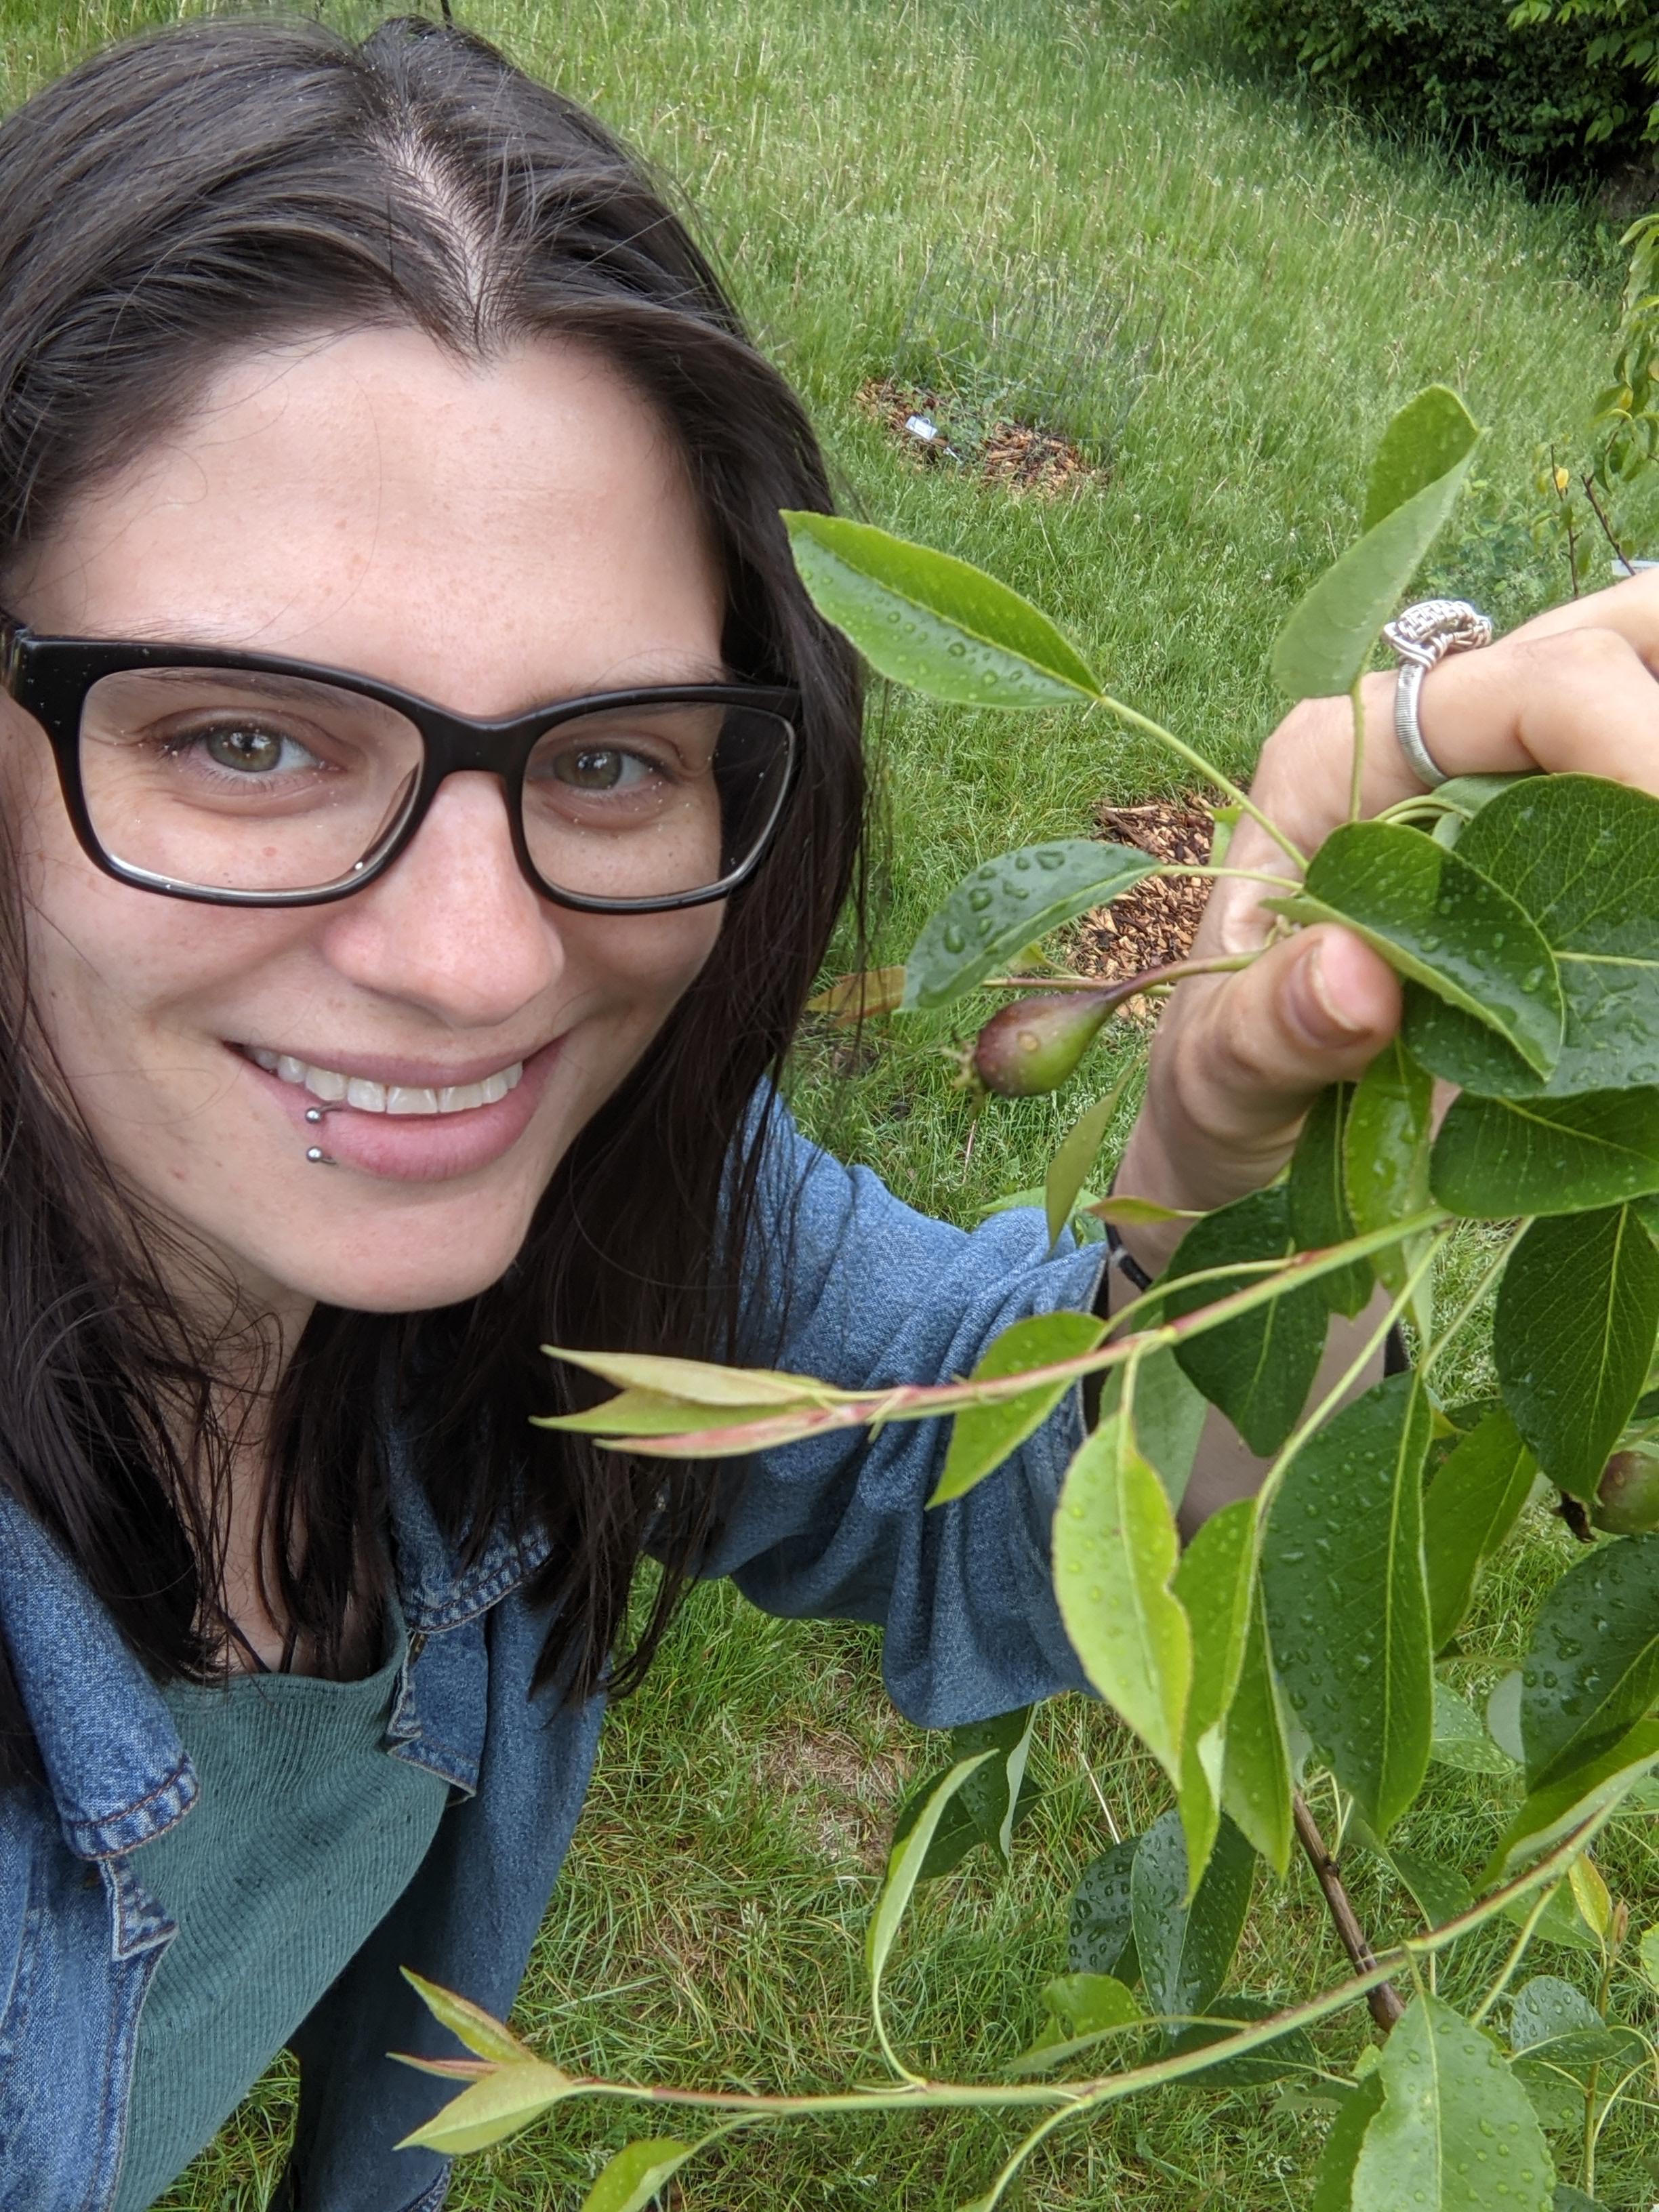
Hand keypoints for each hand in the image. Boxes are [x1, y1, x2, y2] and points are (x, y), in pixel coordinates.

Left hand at [1114, 570, 1658, 1271]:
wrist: (1239, 1148)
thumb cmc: (1217, 1095)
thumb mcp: (1219, 1079)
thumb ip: (1269, 1032)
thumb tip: (1353, 976)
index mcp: (1341, 759)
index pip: (1533, 687)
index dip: (1630, 744)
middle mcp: (1431, 745)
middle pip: (1611, 653)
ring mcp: (1500, 788)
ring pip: (1634, 692)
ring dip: (1658, 777)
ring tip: (1654, 903)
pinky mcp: (1545, 849)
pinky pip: (1625, 806)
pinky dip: (1652, 843)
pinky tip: (1649, 912)